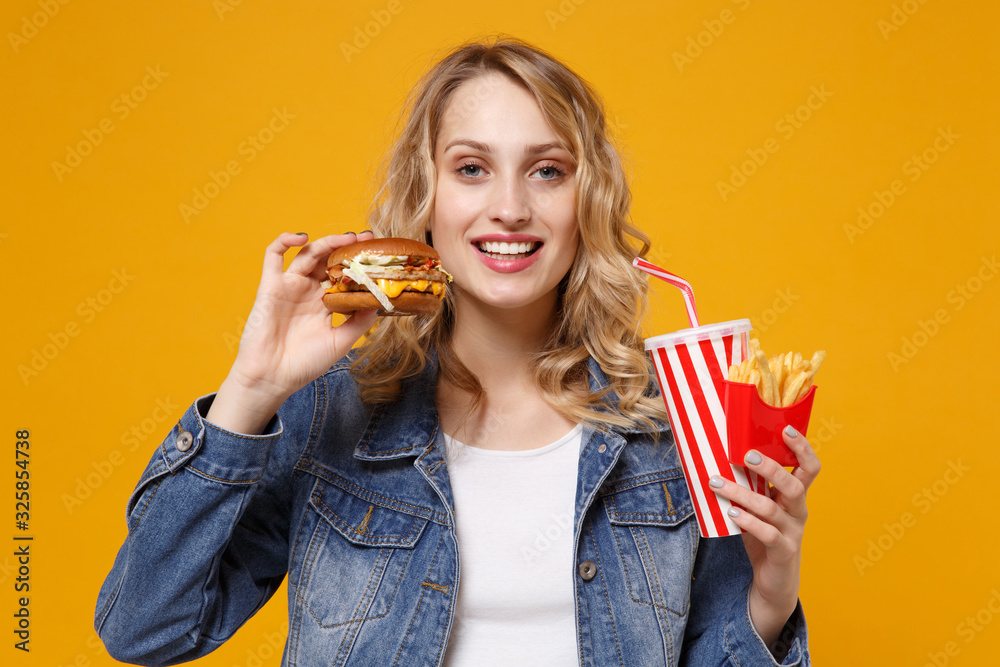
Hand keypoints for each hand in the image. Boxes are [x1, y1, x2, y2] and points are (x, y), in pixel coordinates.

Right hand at [206, 232, 377, 433]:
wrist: (272, 378)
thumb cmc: (304, 364)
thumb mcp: (340, 343)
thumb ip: (358, 322)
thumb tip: (379, 301)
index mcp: (324, 304)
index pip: (343, 276)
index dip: (358, 265)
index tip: (377, 256)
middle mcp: (308, 292)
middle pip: (328, 260)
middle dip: (346, 247)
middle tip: (366, 239)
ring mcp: (289, 286)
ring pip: (307, 254)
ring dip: (326, 242)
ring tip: (347, 238)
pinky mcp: (270, 286)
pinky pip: (273, 256)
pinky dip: (284, 240)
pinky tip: (301, 236)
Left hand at [709, 426, 820, 652]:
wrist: (774, 581)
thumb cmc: (764, 536)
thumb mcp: (760, 508)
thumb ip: (750, 486)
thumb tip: (719, 456)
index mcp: (795, 496)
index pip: (809, 468)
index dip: (802, 448)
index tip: (787, 429)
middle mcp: (798, 511)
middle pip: (794, 484)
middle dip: (771, 468)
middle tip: (745, 455)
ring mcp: (793, 532)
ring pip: (772, 508)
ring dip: (742, 494)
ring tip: (717, 483)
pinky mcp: (783, 551)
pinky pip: (768, 534)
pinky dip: (749, 522)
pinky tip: (732, 515)